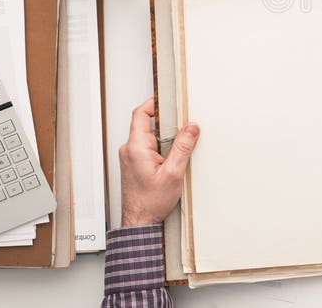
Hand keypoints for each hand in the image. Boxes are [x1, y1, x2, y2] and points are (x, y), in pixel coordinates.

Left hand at [119, 98, 199, 226]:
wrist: (140, 222)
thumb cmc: (150, 203)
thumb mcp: (173, 173)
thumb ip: (182, 147)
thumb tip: (191, 127)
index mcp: (136, 147)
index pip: (141, 114)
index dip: (154, 102)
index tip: (168, 98)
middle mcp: (129, 150)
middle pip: (146, 123)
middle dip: (166, 122)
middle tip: (182, 124)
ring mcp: (131, 157)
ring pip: (149, 136)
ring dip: (165, 137)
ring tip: (179, 147)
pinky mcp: (135, 164)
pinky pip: (148, 147)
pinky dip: (161, 147)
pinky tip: (172, 158)